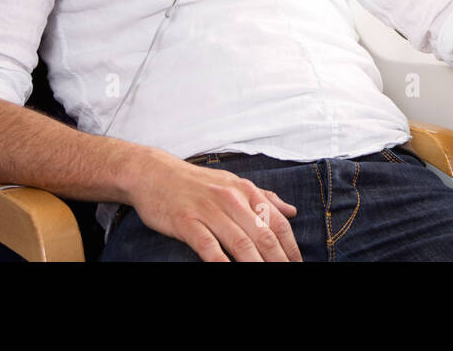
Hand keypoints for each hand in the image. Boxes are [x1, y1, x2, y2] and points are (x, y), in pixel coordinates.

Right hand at [126, 148, 302, 260]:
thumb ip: (263, 197)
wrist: (154, 173)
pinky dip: (223, 264)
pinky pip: (209, 247)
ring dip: (256, 266)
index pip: (277, 223)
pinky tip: (230, 272)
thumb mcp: (233, 183)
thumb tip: (291, 211)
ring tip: (267, 279)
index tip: (298, 264)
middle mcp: (232, 200)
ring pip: (241, 244)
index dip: (291, 247)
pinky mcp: (187, 222)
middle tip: (289, 274)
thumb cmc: (196, 182)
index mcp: (246, 191)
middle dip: (279, 261)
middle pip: (263, 237)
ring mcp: (209, 211)